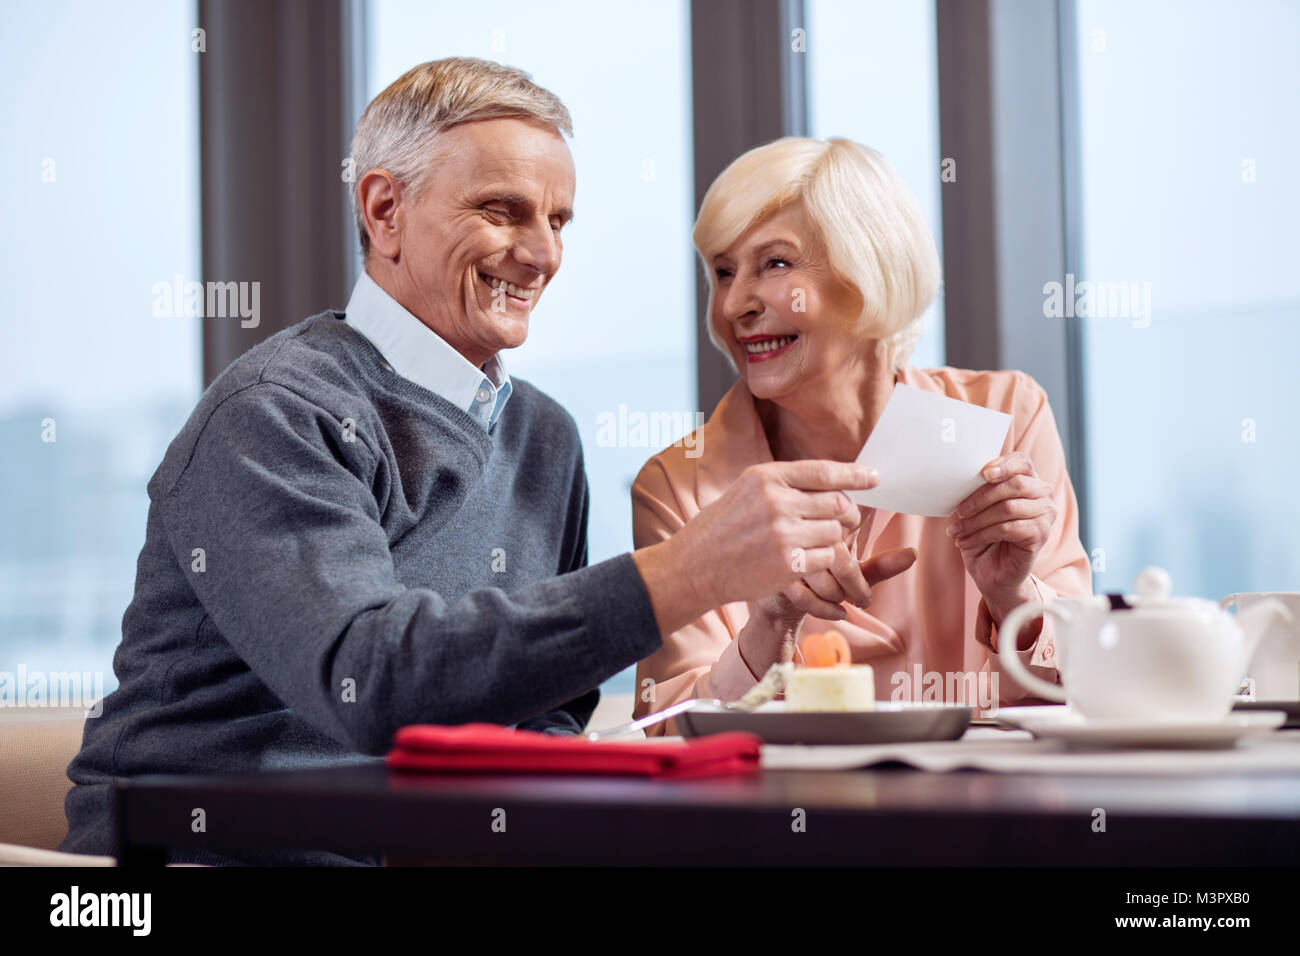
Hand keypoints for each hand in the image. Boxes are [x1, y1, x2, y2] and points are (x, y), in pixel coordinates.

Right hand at [675, 460, 879, 607]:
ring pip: (834, 532)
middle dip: (846, 513)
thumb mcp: (746, 490)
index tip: (874, 478)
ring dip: (832, 539)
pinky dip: (823, 561)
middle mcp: (776, 501)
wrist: (695, 566)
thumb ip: (784, 483)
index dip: (854, 475)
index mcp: (767, 477)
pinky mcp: (787, 564)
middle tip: (844, 520)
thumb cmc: (722, 527)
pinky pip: (826, 558)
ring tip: (815, 542)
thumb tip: (829, 481)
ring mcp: (782, 534)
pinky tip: (807, 560)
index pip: (823, 472)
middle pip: (836, 503)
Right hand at [742, 544, 917, 672]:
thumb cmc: (818, 573)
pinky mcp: (776, 575)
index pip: (854, 531)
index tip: (855, 570)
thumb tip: (913, 554)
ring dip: (838, 596)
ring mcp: (786, 551)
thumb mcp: (850, 567)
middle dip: (853, 585)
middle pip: (841, 558)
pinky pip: (807, 597)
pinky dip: (827, 610)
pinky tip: (837, 612)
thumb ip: (881, 563)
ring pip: (824, 578)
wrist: (776, 592)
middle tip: (860, 596)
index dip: (860, 562)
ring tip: (841, 599)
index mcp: (823, 515)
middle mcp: (803, 528)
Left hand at [948, 451, 1055, 620]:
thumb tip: (959, 476)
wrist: (992, 572)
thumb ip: (977, 490)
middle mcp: (1043, 495)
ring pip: (1008, 507)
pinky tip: (966, 542)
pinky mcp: (1041, 535)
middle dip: (980, 497)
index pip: (1022, 461)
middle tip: (959, 511)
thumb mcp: (976, 510)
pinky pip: (1009, 528)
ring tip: (957, 531)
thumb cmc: (984, 536)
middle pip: (1015, 484)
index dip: (1004, 464)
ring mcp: (1046, 515)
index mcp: (1028, 480)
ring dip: (976, 520)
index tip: (982, 473)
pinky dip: (982, 535)